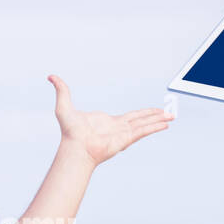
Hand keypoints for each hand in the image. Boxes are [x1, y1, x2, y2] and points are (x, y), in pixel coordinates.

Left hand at [47, 74, 172, 166]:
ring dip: (158, 120)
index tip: (151, 112)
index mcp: (109, 122)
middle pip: (141, 119)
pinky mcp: (125, 138)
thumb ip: (61, 90)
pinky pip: (143, 131)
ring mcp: (123, 133)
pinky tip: (165, 124)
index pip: (130, 116)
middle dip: (155, 115)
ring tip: (172, 117)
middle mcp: (118, 128)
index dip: (142, 114)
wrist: (74, 147)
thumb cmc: (69, 132)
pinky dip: (154, 127)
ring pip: (145, 124)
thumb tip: (51, 76)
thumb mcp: (64, 106)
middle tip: (168, 112)